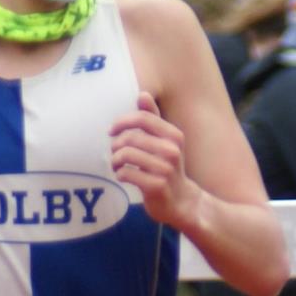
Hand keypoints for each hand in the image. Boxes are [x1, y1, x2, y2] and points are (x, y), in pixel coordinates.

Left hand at [110, 92, 198, 228]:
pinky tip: (123, 176)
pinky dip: (120, 174)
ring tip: (116, 165)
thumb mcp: (165, 141)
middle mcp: (171, 150)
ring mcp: (165, 169)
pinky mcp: (157, 186)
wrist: (182, 201)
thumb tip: (142, 94)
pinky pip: (126, 173)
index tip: (112, 131)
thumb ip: (153, 118)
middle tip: (115, 153)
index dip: (122, 122)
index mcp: (173, 135)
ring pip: (125, 155)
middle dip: (116, 145)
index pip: (142, 118)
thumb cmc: (168, 167)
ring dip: (115, 160)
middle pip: (130, 137)